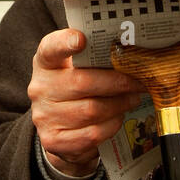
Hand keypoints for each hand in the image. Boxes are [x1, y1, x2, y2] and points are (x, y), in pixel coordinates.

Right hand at [29, 28, 144, 176]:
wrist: (59, 129)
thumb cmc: (74, 90)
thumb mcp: (76, 69)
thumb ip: (94, 58)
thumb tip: (131, 57)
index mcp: (45, 63)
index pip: (51, 48)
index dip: (64, 43)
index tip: (81, 40)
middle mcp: (40, 88)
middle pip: (82, 82)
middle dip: (117, 82)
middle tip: (138, 82)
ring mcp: (44, 116)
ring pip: (92, 110)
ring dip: (119, 105)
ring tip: (132, 99)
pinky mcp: (54, 140)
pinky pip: (92, 133)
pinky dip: (111, 125)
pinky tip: (118, 118)